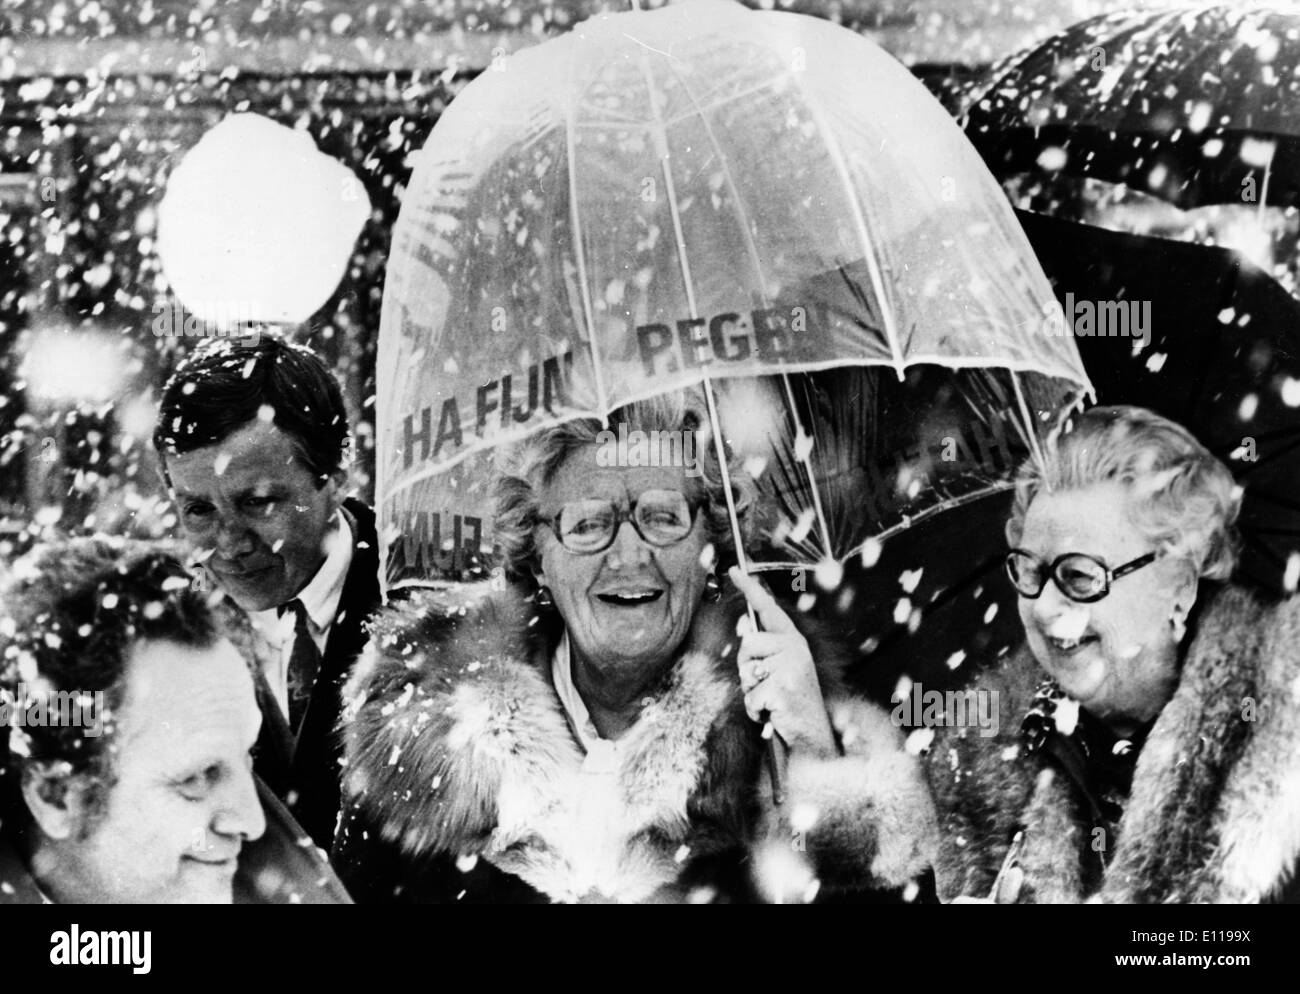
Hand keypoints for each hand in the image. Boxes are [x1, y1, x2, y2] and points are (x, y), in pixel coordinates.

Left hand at [728, 566, 836, 758]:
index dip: (750, 587)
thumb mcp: (779, 669)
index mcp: (793, 640)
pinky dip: (755, 710)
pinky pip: (750, 696)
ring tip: (771, 700)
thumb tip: (745, 629)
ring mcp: (791, 666)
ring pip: (746, 669)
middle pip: (747, 644)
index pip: (769, 608)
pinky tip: (773, 714)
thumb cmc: (789, 701)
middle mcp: (795, 647)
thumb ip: (764, 650)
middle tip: (767, 686)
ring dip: (751, 691)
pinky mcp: (782, 686)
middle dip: (746, 668)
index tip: (734, 569)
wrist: (812, 734)